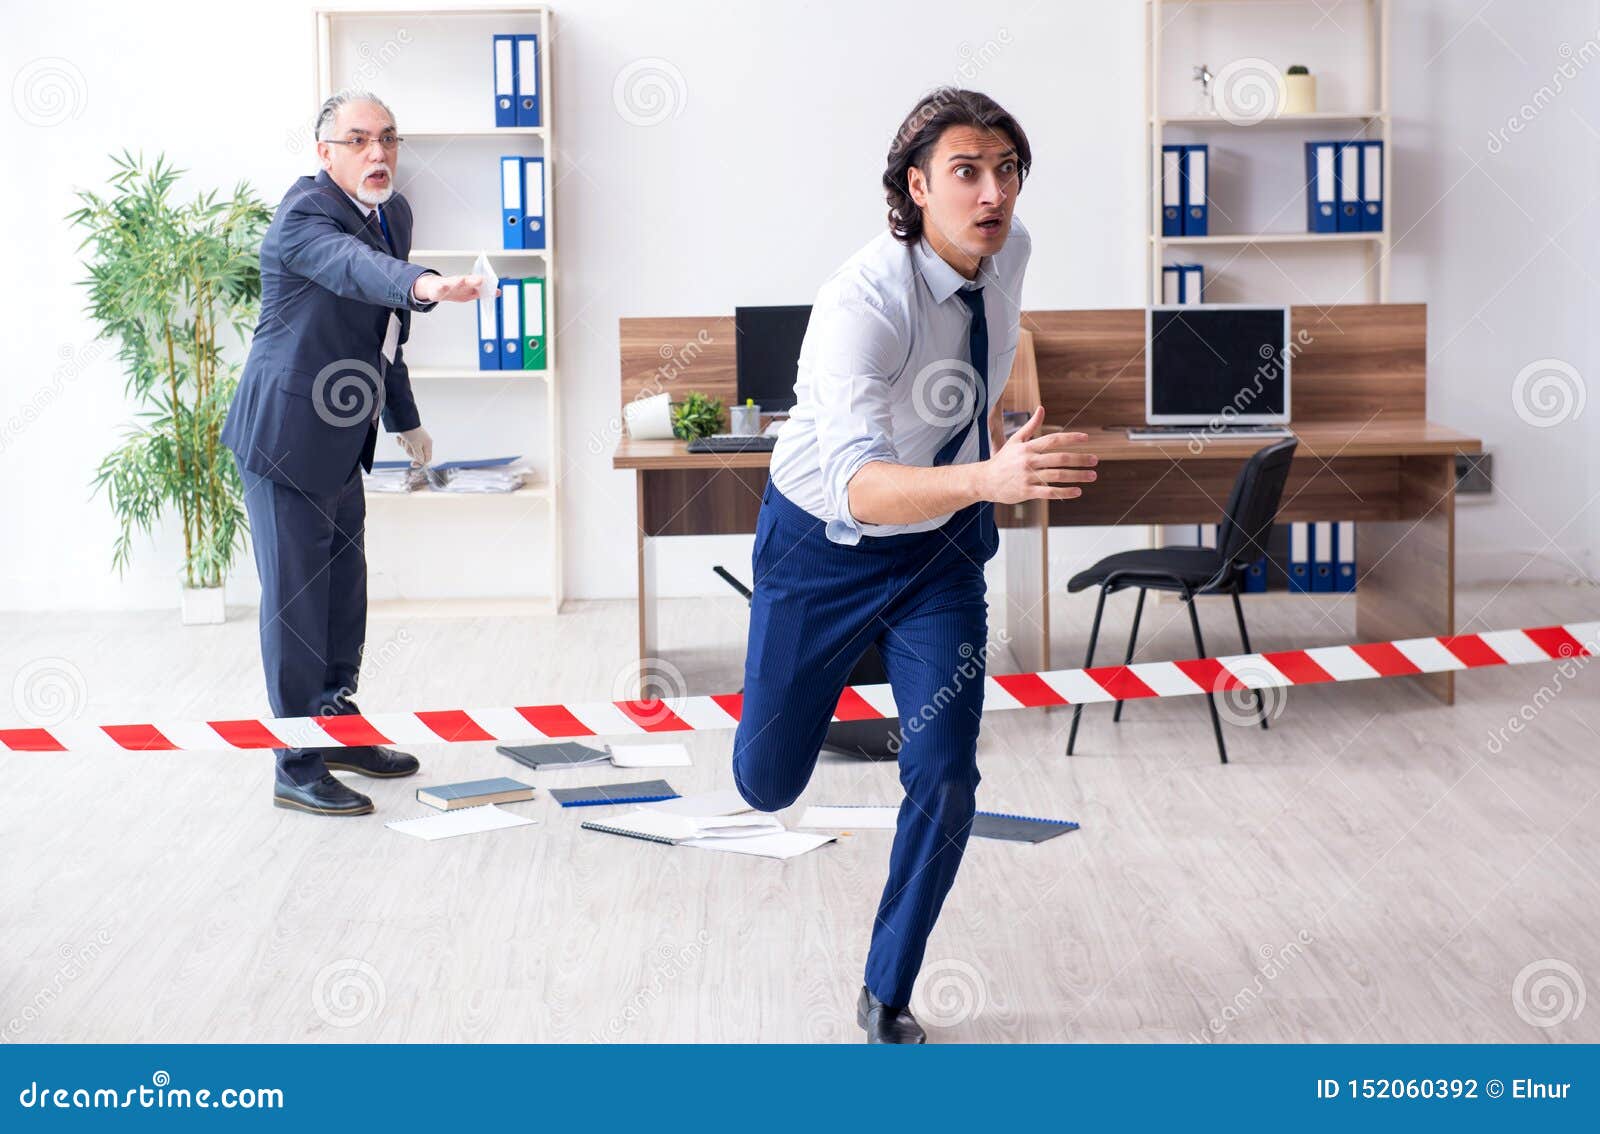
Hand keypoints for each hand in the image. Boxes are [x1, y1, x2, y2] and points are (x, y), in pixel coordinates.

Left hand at [398, 425, 432, 466]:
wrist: (402, 419)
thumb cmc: (411, 432)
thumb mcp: (415, 445)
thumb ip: (418, 455)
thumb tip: (422, 462)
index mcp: (428, 444)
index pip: (427, 459)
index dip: (420, 463)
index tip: (411, 464)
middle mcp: (423, 442)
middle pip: (417, 455)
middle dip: (410, 451)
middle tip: (408, 444)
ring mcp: (415, 439)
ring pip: (409, 450)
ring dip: (404, 445)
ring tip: (404, 438)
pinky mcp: (408, 437)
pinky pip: (404, 444)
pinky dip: (401, 441)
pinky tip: (400, 437)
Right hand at [412, 274, 496, 303]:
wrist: (434, 289)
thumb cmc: (454, 289)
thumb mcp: (468, 291)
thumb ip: (482, 292)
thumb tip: (498, 292)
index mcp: (467, 284)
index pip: (477, 282)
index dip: (485, 283)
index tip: (491, 285)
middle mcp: (458, 282)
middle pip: (467, 281)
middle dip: (474, 281)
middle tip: (481, 280)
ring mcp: (448, 285)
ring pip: (453, 283)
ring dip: (458, 281)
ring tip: (462, 280)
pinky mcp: (439, 289)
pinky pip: (441, 288)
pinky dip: (442, 286)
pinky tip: (443, 286)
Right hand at [977, 407, 1096, 504]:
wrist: (984, 480)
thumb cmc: (1002, 460)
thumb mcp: (1015, 440)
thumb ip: (1031, 426)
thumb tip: (1042, 408)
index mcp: (1027, 447)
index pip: (1053, 440)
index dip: (1071, 438)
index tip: (1086, 438)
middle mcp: (1029, 461)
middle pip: (1060, 459)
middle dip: (1080, 459)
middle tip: (1095, 461)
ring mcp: (1028, 477)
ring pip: (1058, 476)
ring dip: (1077, 476)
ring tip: (1092, 476)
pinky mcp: (1026, 491)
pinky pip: (1049, 492)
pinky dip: (1065, 492)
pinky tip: (1077, 491)